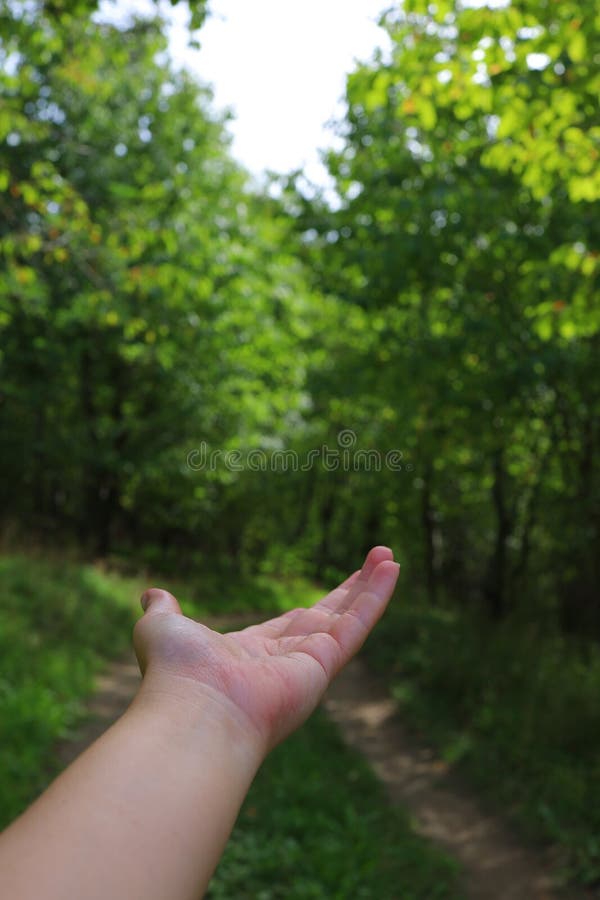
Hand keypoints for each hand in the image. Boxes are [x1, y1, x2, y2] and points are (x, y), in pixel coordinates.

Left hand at [133, 547, 398, 752]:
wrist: (192, 712)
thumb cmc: (174, 674)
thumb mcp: (164, 628)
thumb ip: (164, 610)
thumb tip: (152, 593)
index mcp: (252, 654)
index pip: (292, 624)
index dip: (316, 606)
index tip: (333, 592)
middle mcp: (285, 661)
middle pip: (328, 618)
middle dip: (351, 592)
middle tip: (375, 565)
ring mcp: (309, 664)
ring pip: (349, 617)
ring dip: (371, 586)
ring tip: (390, 556)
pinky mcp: (326, 663)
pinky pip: (358, 623)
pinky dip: (377, 596)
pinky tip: (392, 569)